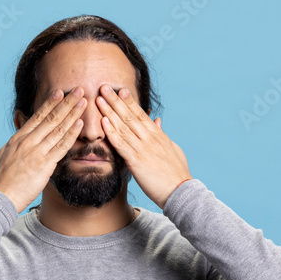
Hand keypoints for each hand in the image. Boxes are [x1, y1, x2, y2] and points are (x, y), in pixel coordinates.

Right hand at [0, 87, 87, 212]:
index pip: (37, 117)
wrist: (0, 197)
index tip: (59, 92)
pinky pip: (61, 147)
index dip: (49, 103)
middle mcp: (27, 142)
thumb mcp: (3, 155)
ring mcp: (36, 152)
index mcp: (18, 139)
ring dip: (72, 114)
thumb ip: (15, 144)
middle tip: (78, 90)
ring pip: (58, 129)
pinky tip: (80, 125)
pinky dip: (71, 134)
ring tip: (83, 102)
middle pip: (50, 118)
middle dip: (66, 103)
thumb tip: (19, 136)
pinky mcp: (44, 164)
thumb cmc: (2, 180)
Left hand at [95, 84, 191, 208]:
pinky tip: (104, 122)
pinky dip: (112, 132)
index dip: (129, 101)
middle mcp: (151, 139)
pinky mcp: (137, 162)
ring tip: (99, 99)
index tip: (120, 90)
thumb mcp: (172, 149)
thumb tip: (157, 120)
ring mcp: (144, 149)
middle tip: (104, 87)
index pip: (141, 114)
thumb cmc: (176, 173)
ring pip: (123, 127)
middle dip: (116, 101)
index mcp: (158, 136)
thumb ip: (162, 134)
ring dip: (110, 112)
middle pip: (130, 116)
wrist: (181, 192)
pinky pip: (122, 144)